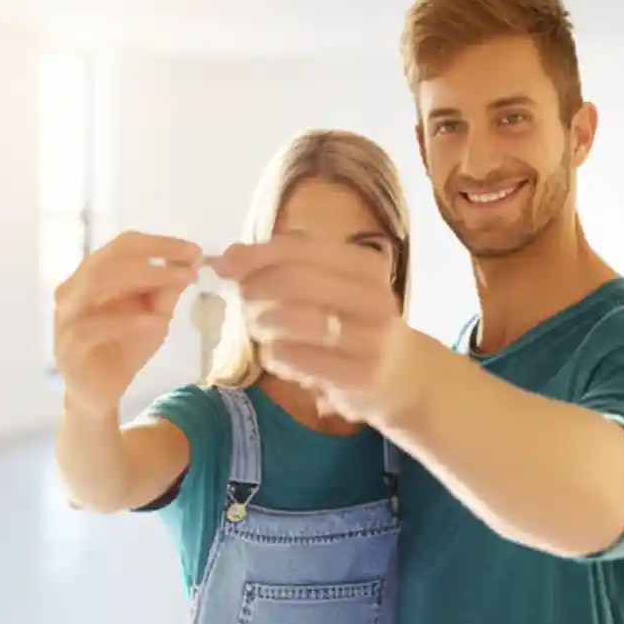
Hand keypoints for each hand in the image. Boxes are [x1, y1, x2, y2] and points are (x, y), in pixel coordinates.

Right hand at [54, 231, 200, 418]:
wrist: (101, 394)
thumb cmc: (125, 349)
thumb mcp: (154, 316)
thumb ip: (166, 291)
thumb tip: (189, 261)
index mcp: (92, 275)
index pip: (122, 245)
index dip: (158, 243)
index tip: (194, 250)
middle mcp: (73, 290)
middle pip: (109, 259)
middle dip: (155, 257)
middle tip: (190, 265)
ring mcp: (65, 317)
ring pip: (97, 284)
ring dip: (144, 279)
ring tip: (179, 283)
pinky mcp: (67, 347)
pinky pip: (93, 326)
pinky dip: (127, 321)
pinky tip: (157, 321)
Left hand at [210, 237, 423, 426]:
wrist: (399, 374)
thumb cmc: (351, 321)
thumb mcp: (329, 284)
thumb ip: (283, 265)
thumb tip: (228, 256)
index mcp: (365, 265)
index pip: (299, 248)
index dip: (254, 254)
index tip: (223, 264)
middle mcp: (373, 297)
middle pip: (294, 282)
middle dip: (255, 290)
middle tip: (242, 302)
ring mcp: (370, 339)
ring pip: (291, 321)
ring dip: (261, 323)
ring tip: (260, 329)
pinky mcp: (359, 375)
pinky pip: (295, 359)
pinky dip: (274, 355)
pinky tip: (278, 355)